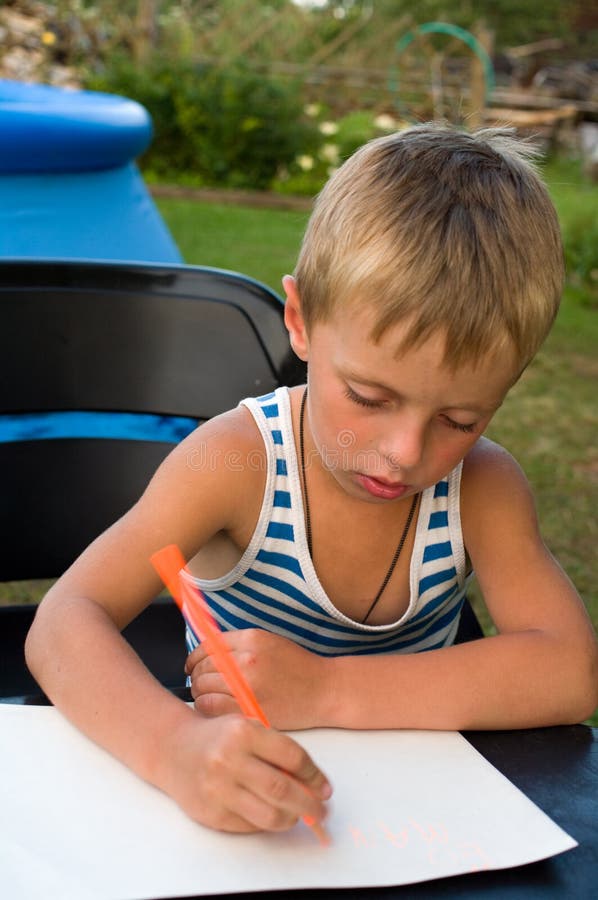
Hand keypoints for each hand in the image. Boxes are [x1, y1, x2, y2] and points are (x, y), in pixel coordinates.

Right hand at [157, 710, 331, 832]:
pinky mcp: (211, 813)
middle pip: (283, 789)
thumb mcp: (247, 728)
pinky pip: (250, 826)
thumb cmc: (218, 737)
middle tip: (322, 810)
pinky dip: (267, 824)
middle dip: (310, 804)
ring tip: (298, 815)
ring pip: (270, 815)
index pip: (292, 756)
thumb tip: (312, 784)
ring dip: (292, 818)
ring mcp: (218, 789)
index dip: (314, 775)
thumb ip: (276, 750)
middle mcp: (229, 759)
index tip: (324, 787)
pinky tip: (271, 814)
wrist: (174, 749)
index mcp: (243, 732)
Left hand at [185, 629, 329, 728]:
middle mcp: (247, 660)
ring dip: (199, 692)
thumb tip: (206, 651)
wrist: (325, 690)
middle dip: (196, 676)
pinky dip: (205, 707)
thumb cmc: (299, 667)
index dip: (194, 657)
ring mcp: (247, 687)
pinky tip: (213, 707)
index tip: (191, 665)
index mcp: (252, 639)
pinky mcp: (249, 709)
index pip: (207, 646)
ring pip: (203, 687)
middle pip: (202, 667)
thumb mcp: (270, 642)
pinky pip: (211, 707)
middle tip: (199, 683)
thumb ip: (239, 644)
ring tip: (206, 696)